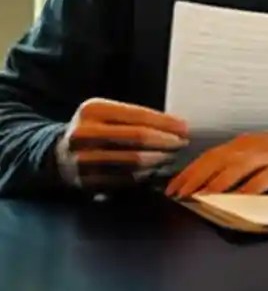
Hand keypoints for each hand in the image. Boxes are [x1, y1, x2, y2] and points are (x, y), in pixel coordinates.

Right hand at [59, 98, 188, 190]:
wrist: (58, 153)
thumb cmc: (94, 128)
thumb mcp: (107, 113)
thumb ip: (137, 117)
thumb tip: (177, 126)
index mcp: (92, 110)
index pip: (139, 116)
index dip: (166, 123)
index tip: (185, 128)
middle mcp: (84, 133)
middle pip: (138, 139)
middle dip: (167, 142)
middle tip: (183, 143)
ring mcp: (83, 159)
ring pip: (134, 161)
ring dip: (160, 159)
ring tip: (172, 155)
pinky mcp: (86, 181)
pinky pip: (126, 178)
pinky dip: (146, 174)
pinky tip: (156, 169)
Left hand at [164, 131, 267, 198]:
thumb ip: (249, 168)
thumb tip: (220, 185)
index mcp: (252, 143)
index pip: (212, 155)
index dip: (190, 171)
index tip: (173, 188)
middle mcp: (260, 145)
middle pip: (218, 159)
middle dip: (194, 177)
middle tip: (177, 195)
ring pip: (237, 165)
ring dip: (215, 182)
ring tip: (198, 197)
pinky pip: (265, 177)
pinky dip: (248, 187)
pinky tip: (236, 199)